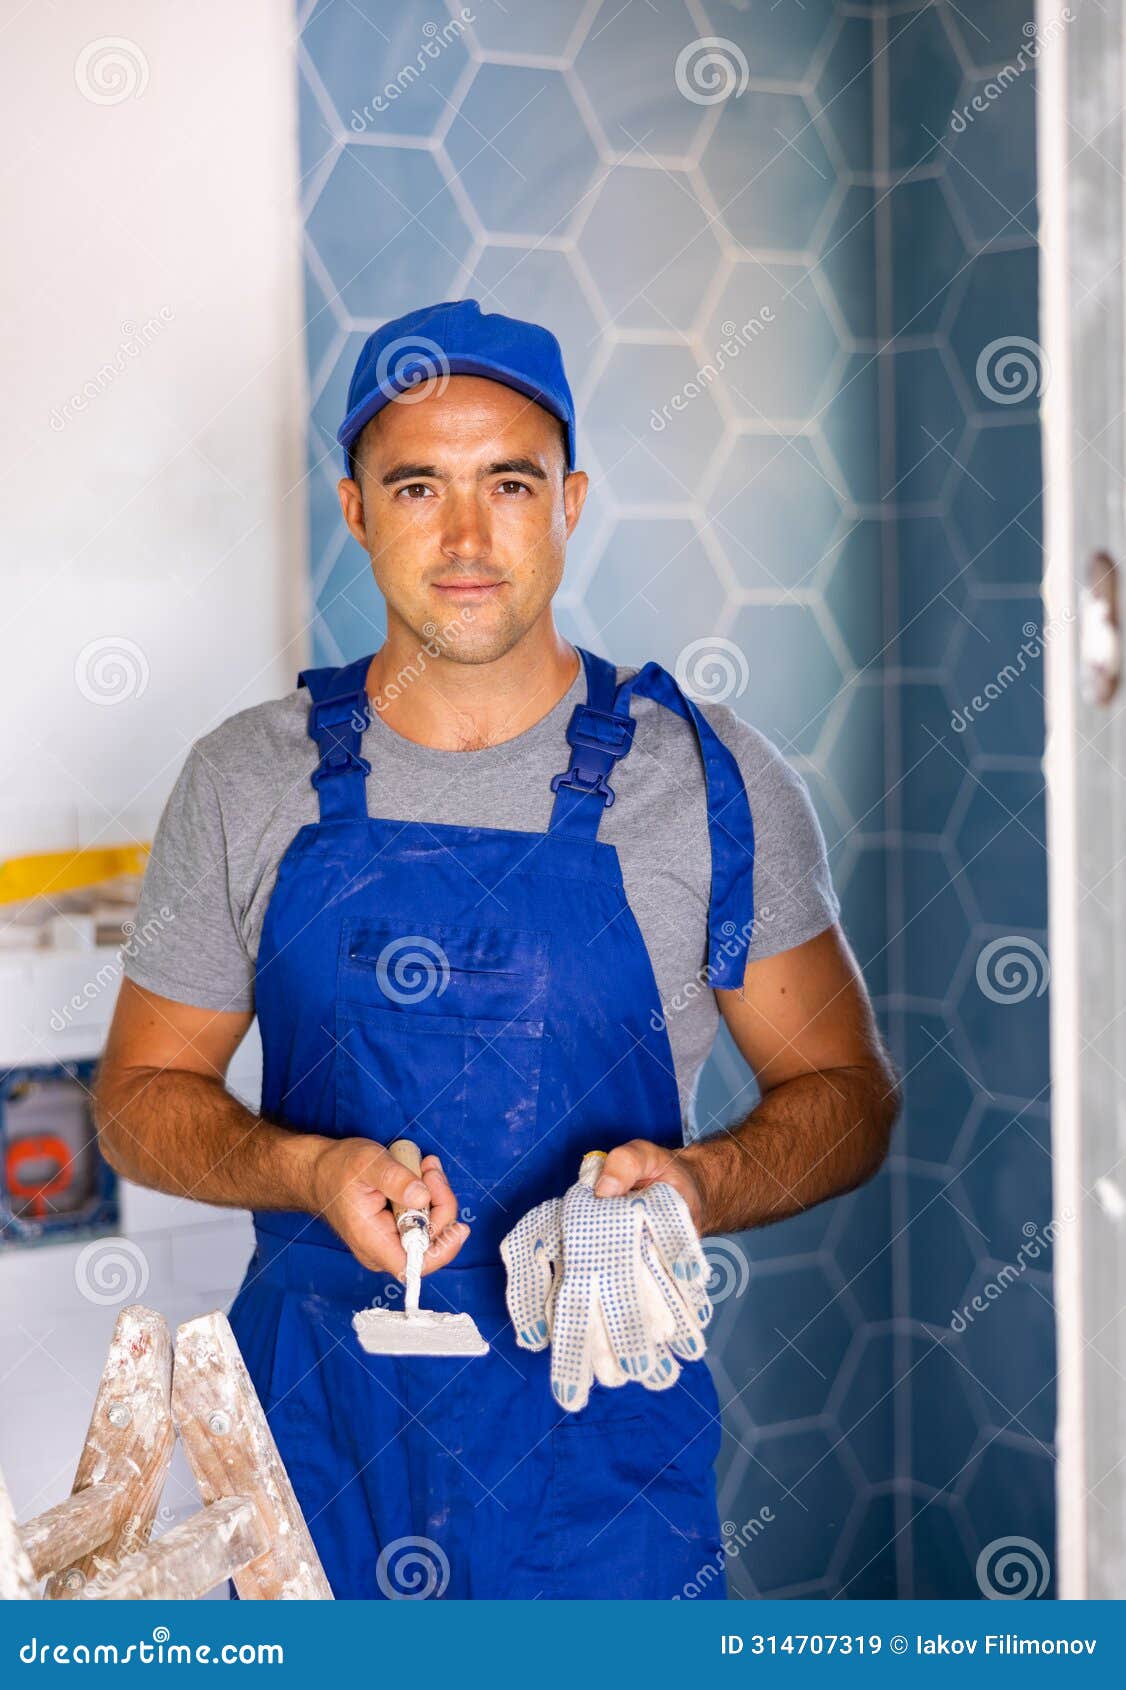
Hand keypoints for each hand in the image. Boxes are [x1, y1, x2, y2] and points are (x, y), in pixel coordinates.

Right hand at [309, 1138, 468, 1275]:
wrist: (321, 1172)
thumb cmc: (339, 1169)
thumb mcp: (367, 1163)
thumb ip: (395, 1180)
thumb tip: (423, 1198)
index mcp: (372, 1241)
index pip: (414, 1266)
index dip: (442, 1252)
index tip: (459, 1226)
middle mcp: (383, 1249)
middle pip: (430, 1244)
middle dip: (441, 1205)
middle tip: (431, 1171)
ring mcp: (391, 1241)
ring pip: (432, 1230)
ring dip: (438, 1197)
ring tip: (427, 1167)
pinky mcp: (398, 1229)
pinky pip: (425, 1221)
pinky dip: (432, 1198)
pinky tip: (424, 1175)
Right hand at [500, 1152, 712, 1410]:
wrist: (691, 1189)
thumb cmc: (655, 1172)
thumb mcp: (643, 1155)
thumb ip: (625, 1162)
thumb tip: (606, 1188)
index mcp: (569, 1221)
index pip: (531, 1255)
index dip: (527, 1299)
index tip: (535, 1338)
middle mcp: (583, 1255)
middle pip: (572, 1305)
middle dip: (577, 1349)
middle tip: (585, 1387)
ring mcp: (614, 1278)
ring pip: (606, 1321)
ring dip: (619, 1352)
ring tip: (638, 1375)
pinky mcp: (647, 1289)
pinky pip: (648, 1317)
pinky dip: (659, 1338)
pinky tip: (671, 1357)